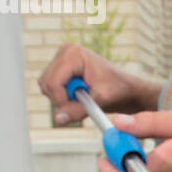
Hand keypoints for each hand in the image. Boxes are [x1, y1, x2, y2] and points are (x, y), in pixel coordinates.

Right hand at [38, 44, 161, 125]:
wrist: (126, 88)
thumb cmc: (118, 89)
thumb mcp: (100, 101)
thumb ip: (78, 110)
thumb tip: (58, 119)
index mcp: (74, 54)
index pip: (53, 82)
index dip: (62, 101)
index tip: (78, 109)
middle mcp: (64, 53)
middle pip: (47, 84)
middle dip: (62, 100)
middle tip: (83, 104)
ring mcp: (60, 60)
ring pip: (46, 88)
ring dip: (62, 100)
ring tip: (84, 98)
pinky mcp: (59, 69)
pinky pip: (49, 89)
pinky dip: (62, 98)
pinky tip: (79, 96)